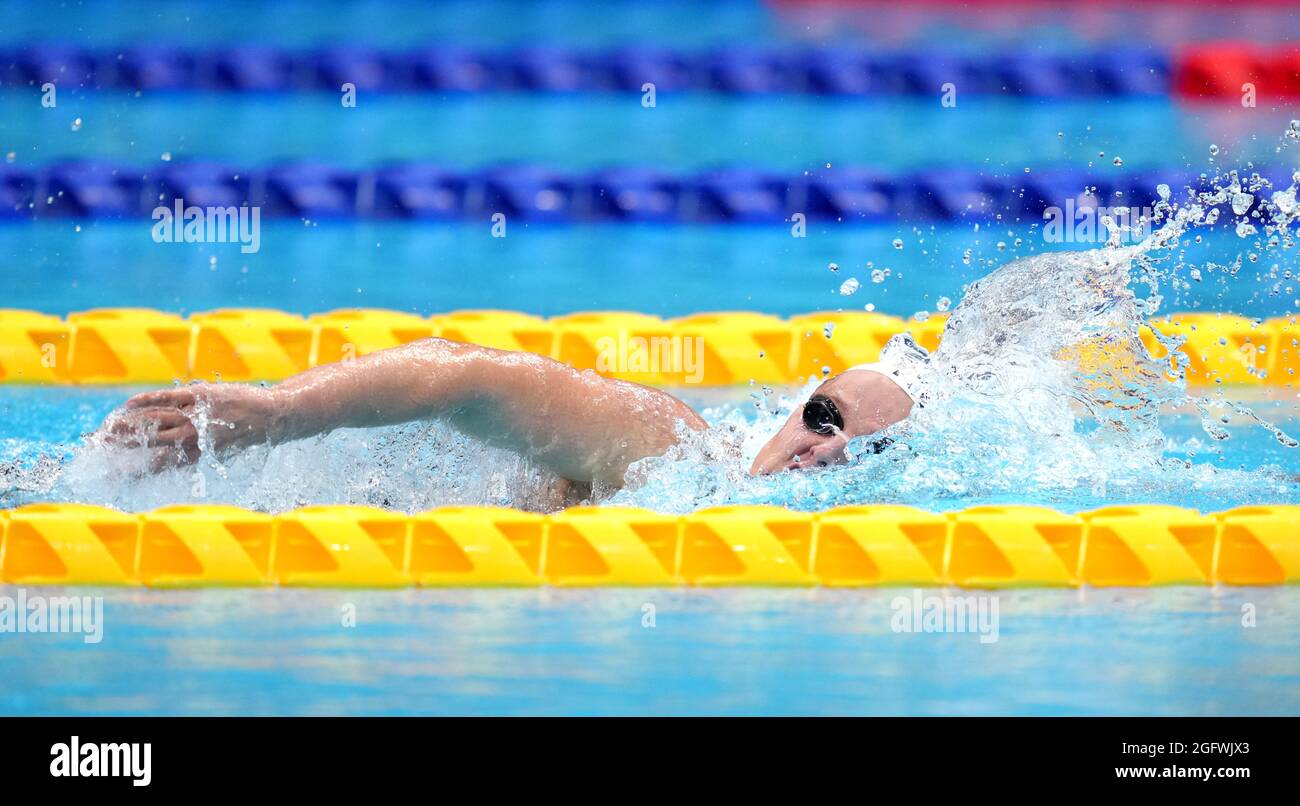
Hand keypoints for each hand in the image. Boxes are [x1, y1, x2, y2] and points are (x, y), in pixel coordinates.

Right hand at [96, 383, 280, 469]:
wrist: (272, 417)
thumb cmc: (244, 437)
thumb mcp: (218, 454)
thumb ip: (191, 456)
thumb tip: (168, 462)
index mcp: (196, 456)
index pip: (156, 465)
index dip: (132, 469)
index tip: (111, 473)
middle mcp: (193, 438)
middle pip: (149, 441)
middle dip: (122, 443)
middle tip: (100, 443)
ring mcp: (195, 416)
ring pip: (153, 419)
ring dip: (128, 423)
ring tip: (108, 425)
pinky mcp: (199, 396)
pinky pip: (167, 398)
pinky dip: (147, 400)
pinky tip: (129, 404)